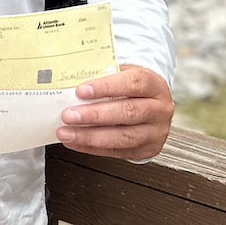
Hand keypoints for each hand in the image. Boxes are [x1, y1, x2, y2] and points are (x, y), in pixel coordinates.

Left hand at [57, 63, 173, 160]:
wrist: (150, 103)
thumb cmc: (129, 87)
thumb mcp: (120, 73)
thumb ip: (100, 76)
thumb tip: (66, 82)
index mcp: (154, 85)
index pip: (132, 84)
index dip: (106, 87)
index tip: (81, 91)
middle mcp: (159, 109)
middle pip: (128, 113)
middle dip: (95, 115)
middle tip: (68, 115)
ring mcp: (156, 132)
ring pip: (123, 137)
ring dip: (90, 136)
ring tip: (66, 133)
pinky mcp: (147, 149)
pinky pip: (117, 151)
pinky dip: (92, 148)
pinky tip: (74, 142)